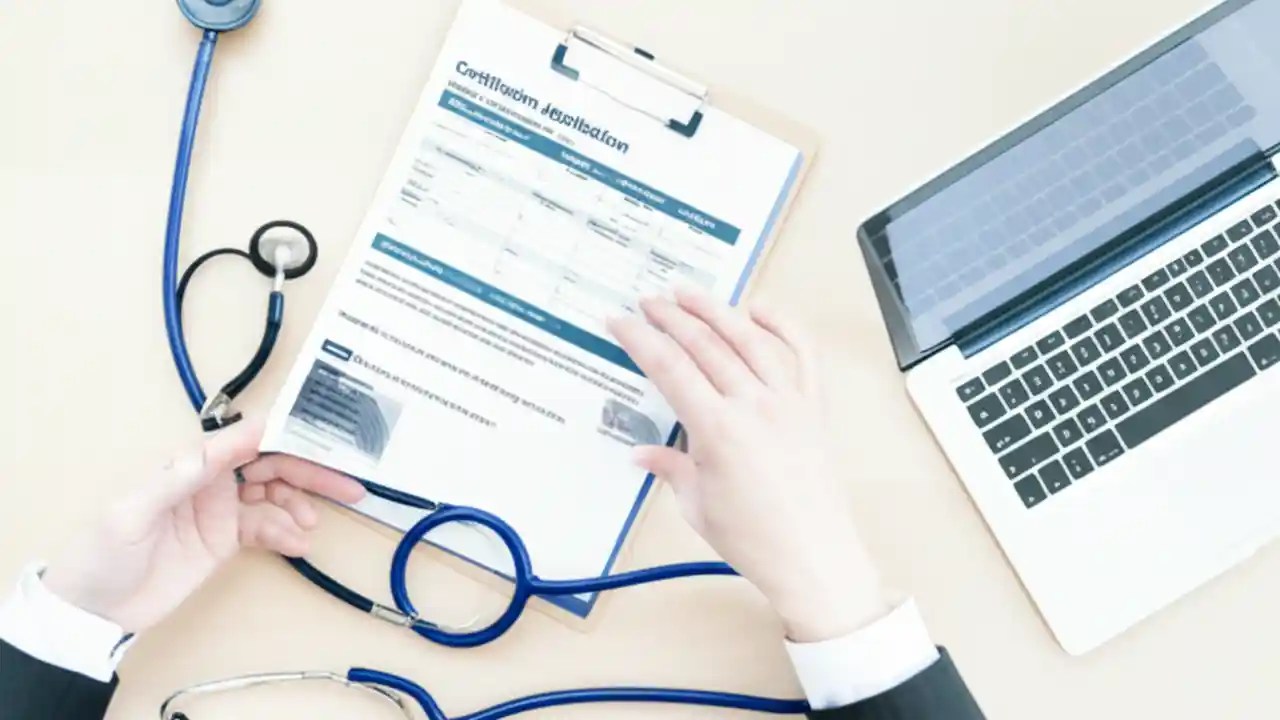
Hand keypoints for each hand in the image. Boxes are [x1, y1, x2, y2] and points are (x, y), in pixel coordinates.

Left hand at [42, 419, 364, 632]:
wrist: (92, 610)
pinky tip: (299, 545)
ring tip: (310, 525)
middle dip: (309, 471)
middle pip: (271, 465)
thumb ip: (174, 479)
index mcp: (189, 465)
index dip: (284, 434)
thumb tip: (212, 449)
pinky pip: (266, 529)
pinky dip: (286, 534)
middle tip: (346, 484)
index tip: (321, 436)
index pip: (244, 440)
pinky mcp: (226, 541)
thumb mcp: (130, 514)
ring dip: (299, 505)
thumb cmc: (101, 554)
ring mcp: (221, 512)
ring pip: (275, 496)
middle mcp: (211, 482)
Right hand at [609, 290, 891, 642]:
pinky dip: (783, 325)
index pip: (670, 368)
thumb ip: (671, 468)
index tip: (620, 321)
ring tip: (689, 293)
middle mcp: (754, 405)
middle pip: (705, 344)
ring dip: (716, 310)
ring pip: (749, 338)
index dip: (640, 339)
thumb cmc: (754, 541)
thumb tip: (643, 454)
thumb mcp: (696, 506)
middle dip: (671, 317)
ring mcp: (788, 401)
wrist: (814, 559)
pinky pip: (802, 354)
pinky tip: (760, 309)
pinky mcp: (814, 407)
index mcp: (717, 430)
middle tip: (648, 301)